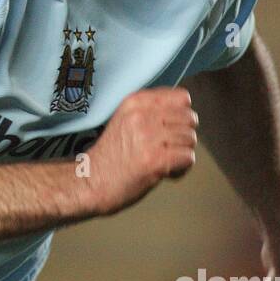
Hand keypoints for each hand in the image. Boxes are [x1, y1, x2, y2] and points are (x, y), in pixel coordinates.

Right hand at [86, 87, 197, 216]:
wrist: (88, 183)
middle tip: (168, 149)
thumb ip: (151, 112)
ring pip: (191, 139)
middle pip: (190, 119)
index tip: (170, 129)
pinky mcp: (156, 159)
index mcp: (136, 102)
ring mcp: (149, 137)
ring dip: (182, 154)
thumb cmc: (109, 157)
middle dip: (184, 136)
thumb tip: (184, 114)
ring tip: (164, 162)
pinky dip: (181, 170)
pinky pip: (188, 158)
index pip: (182, 97)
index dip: (181, 115)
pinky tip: (166, 173)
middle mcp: (143, 115)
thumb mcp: (125, 120)